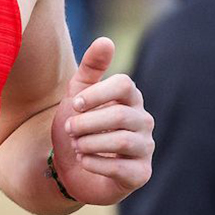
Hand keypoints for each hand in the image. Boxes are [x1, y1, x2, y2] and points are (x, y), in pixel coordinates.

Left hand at [50, 37, 153, 205]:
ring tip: (76, 146)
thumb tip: (106, 40)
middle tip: (69, 129)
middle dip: (87, 123)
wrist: (71, 169)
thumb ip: (91, 68)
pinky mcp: (140, 174)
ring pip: (123, 141)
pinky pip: (121, 167)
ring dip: (90, 143)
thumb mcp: (77, 96)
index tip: (74, 104)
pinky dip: (95, 163)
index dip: (97, 94)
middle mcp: (143, 121)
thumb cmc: (78, 127)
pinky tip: (83, 160)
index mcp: (130, 99)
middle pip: (120, 115)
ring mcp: (145, 148)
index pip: (125, 85)